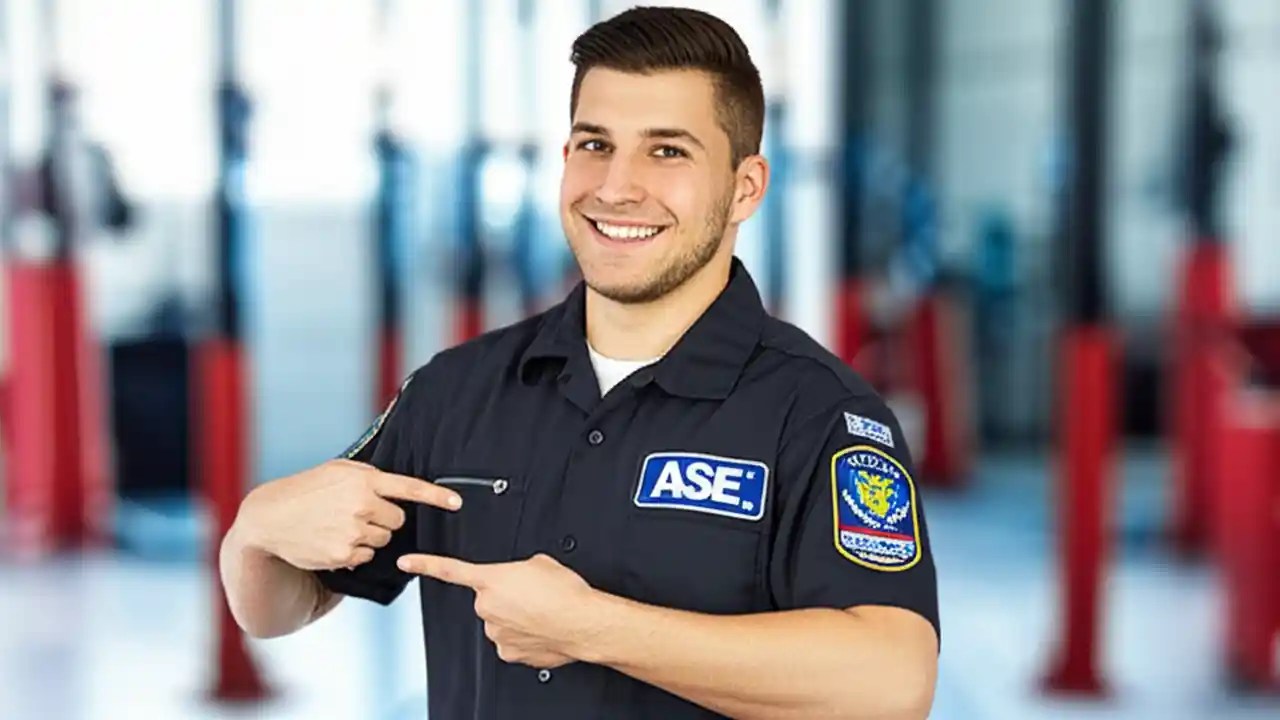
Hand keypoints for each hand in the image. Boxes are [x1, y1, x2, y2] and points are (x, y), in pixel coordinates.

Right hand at [233, 459, 462, 570]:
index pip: (408, 488)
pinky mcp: (344, 554)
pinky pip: (367, 556)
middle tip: (359, 513)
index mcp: (363, 481)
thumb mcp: (336, 471)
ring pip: (383, 539)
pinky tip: (333, 540)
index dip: (436, 496)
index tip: (457, 502)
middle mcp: (361, 505)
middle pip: (398, 519)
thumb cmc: (306, 489)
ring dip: (369, 535)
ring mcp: (353, 531)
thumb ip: (368, 475)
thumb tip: (395, 484)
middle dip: (385, 518)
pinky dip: (355, 552)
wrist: (269, 518)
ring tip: (340, 525)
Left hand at [397, 553, 596, 668]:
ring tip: (541, 612)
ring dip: (515, 616)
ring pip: (499, 621)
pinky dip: (523, 635)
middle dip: (504, 597)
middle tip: (531, 595)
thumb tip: (520, 577)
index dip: (425, 564)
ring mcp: (496, 631)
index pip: (450, 570)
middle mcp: (488, 606)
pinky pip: (510, 640)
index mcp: (492, 579)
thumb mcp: (542, 562)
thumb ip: (519, 567)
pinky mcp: (508, 652)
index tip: (407, 562)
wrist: (583, 622)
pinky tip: (540, 629)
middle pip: (488, 599)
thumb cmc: (566, 593)